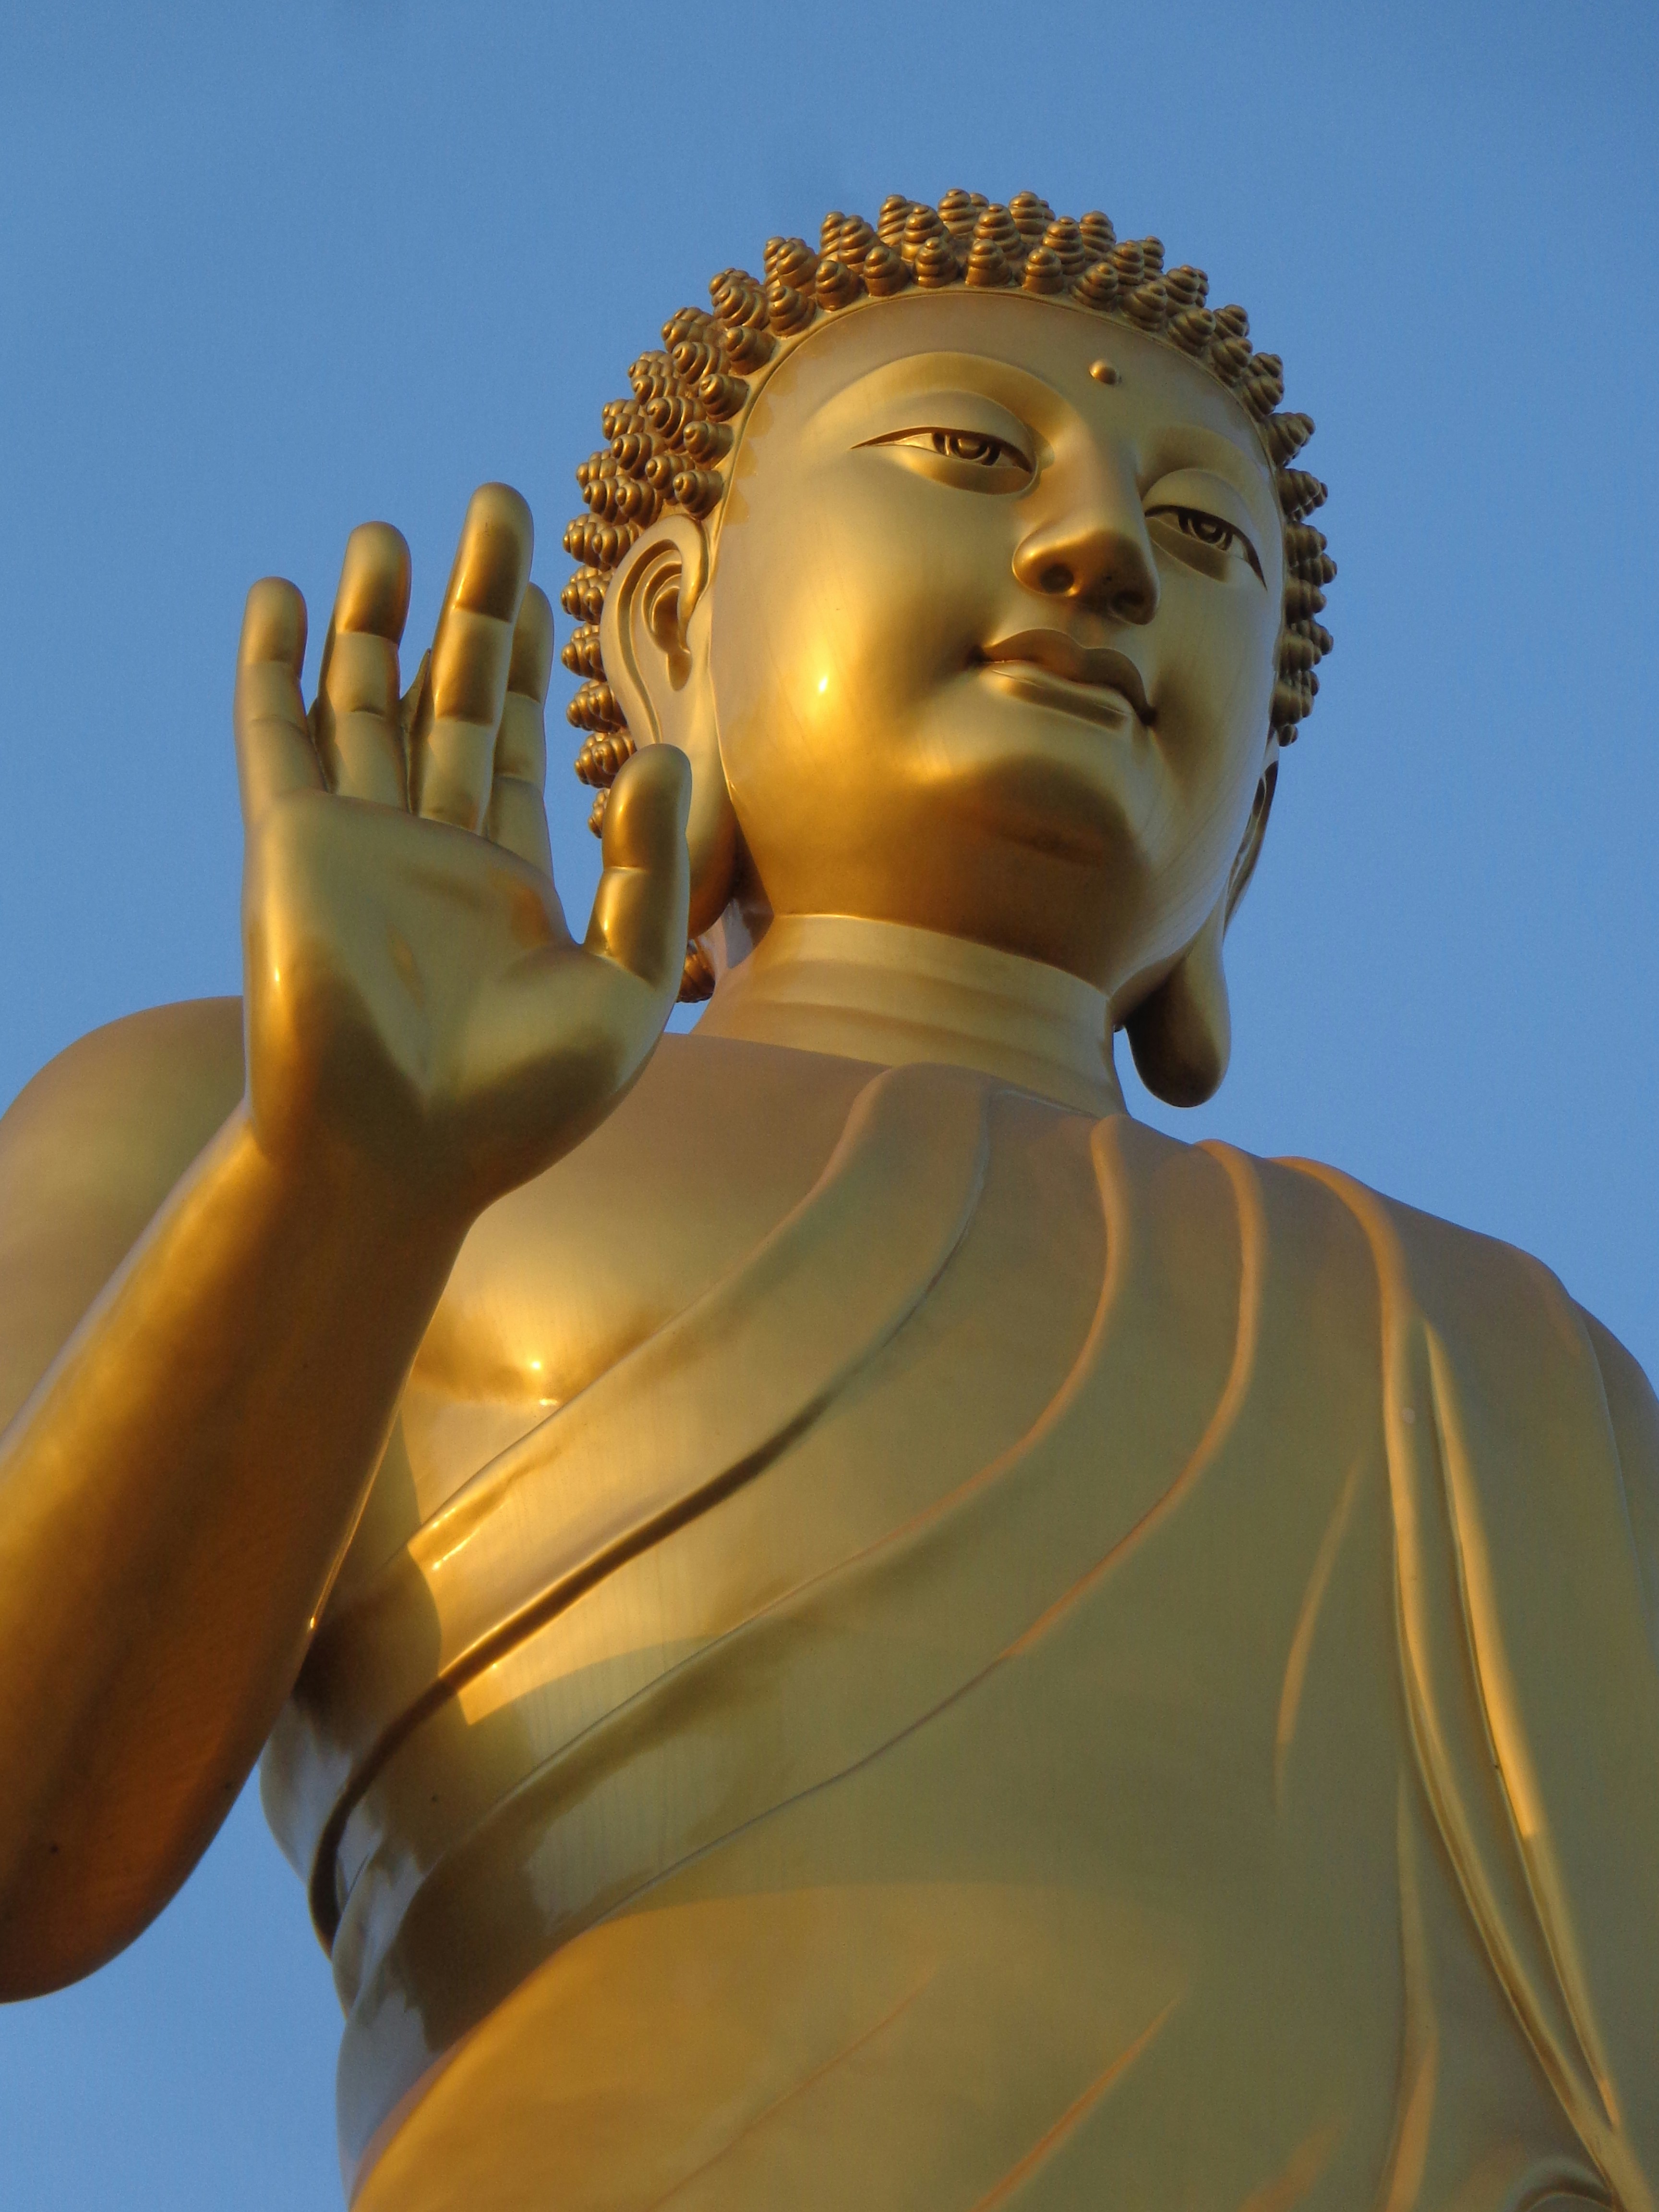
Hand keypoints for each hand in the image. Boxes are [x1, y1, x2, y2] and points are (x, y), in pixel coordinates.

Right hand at [233, 485, 689, 1220]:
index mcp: (505, 881)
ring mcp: (357, 842)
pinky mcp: (291, 845)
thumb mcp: (627, 989)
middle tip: (498, 502)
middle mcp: (429, 848)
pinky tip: (284, 596)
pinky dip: (275, 664)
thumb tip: (667, 750)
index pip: (512, 741)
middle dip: (474, 600)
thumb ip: (651, 870)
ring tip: (392, 529)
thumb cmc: (518, 1107)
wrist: (403, 1162)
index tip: (539, 581)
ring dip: (378, 616)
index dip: (524, 660)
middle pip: (450, 693)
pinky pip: (275, 736)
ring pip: (365, 699)